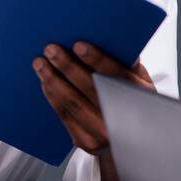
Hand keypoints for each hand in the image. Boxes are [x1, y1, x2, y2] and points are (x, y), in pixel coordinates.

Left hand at [34, 41, 154, 180]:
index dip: (98, 60)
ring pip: (73, 103)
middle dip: (67, 67)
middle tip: (51, 49)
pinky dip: (53, 96)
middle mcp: (123, 118)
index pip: (117, 75)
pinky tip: (46, 82)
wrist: (133, 142)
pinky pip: (65, 115)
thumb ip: (128, 63)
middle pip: (90, 89)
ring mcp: (104, 133)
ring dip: (53, 80)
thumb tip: (115, 38)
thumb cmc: (133, 101)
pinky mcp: (86, 142)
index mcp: (140, 95)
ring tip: (41, 63)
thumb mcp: (139, 81)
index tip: (78, 45)